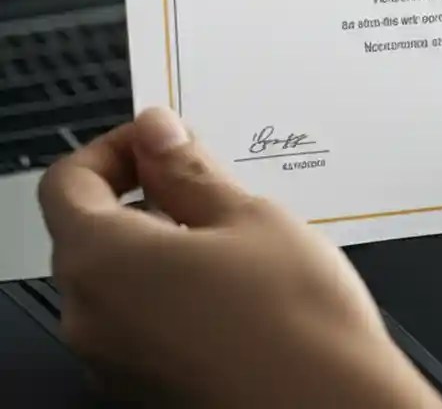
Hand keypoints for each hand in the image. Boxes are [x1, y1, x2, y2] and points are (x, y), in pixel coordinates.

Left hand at [38, 107, 441, 408]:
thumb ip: (190, 170)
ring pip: (117, 282)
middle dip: (143, 198)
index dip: (116, 149)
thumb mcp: (251, 217)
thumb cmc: (299, 323)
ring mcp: (113, 361)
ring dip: (161, 249)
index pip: (68, 182)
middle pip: (88, 234)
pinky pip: (140, 325)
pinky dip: (172, 296)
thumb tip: (159, 133)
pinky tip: (236, 292)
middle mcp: (90, 317)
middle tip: (209, 184)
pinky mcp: (143, 388)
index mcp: (102, 261)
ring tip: (237, 244)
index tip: (163, 141)